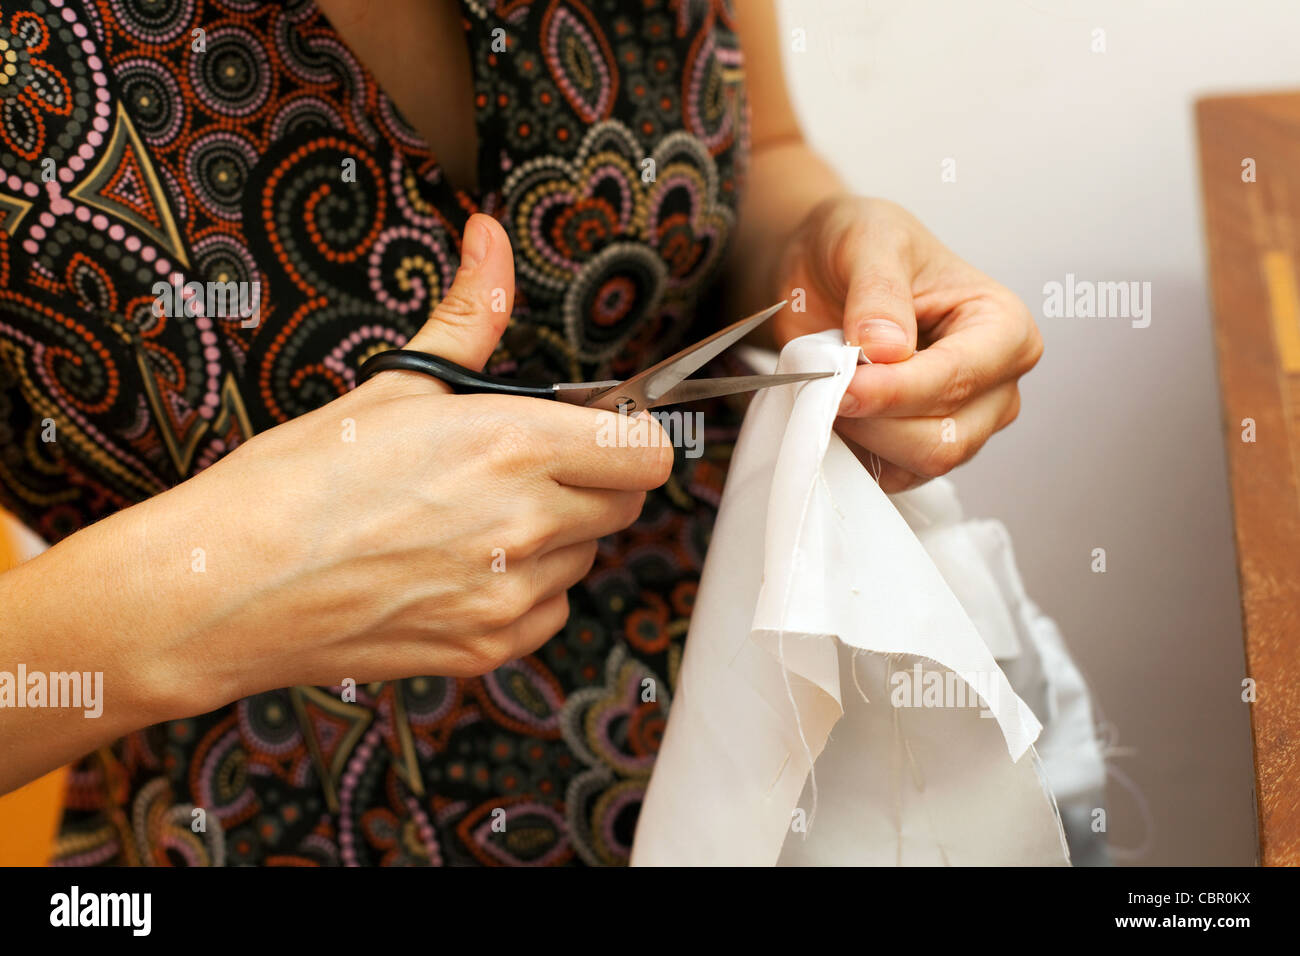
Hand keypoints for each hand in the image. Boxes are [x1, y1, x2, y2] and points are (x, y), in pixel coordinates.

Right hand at [146, 214, 671, 710]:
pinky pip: (548, 611)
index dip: (628, 434)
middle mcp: (525, 523)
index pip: (646, 451)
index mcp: (511, 444)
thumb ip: (470, 315)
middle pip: (627, 502)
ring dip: (556, 535)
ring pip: (585, 557)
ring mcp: (508, 594)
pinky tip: (463, 567)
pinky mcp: (488, 648)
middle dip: (593, 478)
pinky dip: (524, 591)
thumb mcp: (393, 383)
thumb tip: (490, 241)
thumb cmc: (296, 482)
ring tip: (475, 518)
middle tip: (525, 466)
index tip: (598, 428)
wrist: (226, 586)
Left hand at [771, 196, 1042, 491]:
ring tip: (831, 388)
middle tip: (827, 384)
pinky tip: (837, 413)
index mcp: (1002, 326)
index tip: (844, 381)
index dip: (896, 390)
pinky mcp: (924, 449)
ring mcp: (966, 423)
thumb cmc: (860, 246)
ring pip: (922, 463)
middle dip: (876, 419)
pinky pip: (894, 477)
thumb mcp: (867, 240)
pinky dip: (857, 453)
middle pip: (945, 438)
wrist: (824, 269)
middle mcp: (996, 383)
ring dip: (864, 435)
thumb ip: (878, 291)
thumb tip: (888, 347)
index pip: (958, 380)